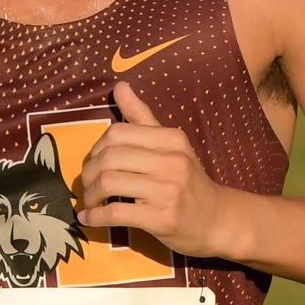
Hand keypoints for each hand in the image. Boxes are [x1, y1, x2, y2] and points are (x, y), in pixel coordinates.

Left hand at [76, 83, 241, 259]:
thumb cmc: (188, 181)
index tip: (95, 163)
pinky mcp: (162, 219)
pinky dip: (95, 217)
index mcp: (172, 139)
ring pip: (109, 183)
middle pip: (109, 158)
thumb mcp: (170, 146)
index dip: (96, 148)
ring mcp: (169, 191)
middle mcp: (172, 161)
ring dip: (90, 195)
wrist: (217, 219)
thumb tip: (120, 86)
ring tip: (89, 201)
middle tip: (87, 185)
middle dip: (88, 174)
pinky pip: (116, 213)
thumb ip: (142, 116)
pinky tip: (89, 218)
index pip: (117, 133)